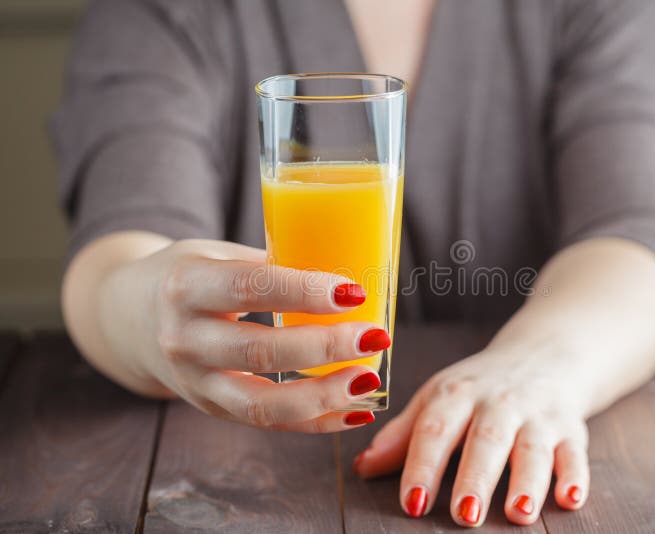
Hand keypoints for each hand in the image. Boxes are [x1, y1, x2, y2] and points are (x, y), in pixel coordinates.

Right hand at [97, 238, 389, 431]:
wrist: (128, 318)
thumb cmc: (187, 275)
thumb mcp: (216, 254)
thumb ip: (269, 266)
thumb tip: (347, 273)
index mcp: (186, 285)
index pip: (251, 288)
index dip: (305, 292)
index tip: (354, 291)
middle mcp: (184, 338)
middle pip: (259, 352)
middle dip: (324, 348)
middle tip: (374, 337)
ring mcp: (195, 382)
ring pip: (262, 405)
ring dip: (323, 396)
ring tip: (367, 379)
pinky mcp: (211, 408)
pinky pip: (269, 424)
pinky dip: (316, 422)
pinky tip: (355, 412)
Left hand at [352, 344, 589, 526]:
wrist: (542, 355)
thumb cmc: (479, 387)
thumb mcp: (437, 398)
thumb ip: (402, 436)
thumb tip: (362, 470)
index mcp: (456, 395)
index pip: (435, 430)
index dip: (422, 466)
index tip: (412, 503)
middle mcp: (497, 403)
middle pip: (486, 440)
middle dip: (475, 478)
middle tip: (464, 516)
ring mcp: (536, 416)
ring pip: (532, 449)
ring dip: (526, 481)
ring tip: (517, 513)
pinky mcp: (570, 429)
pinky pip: (575, 453)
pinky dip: (574, 476)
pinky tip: (569, 498)